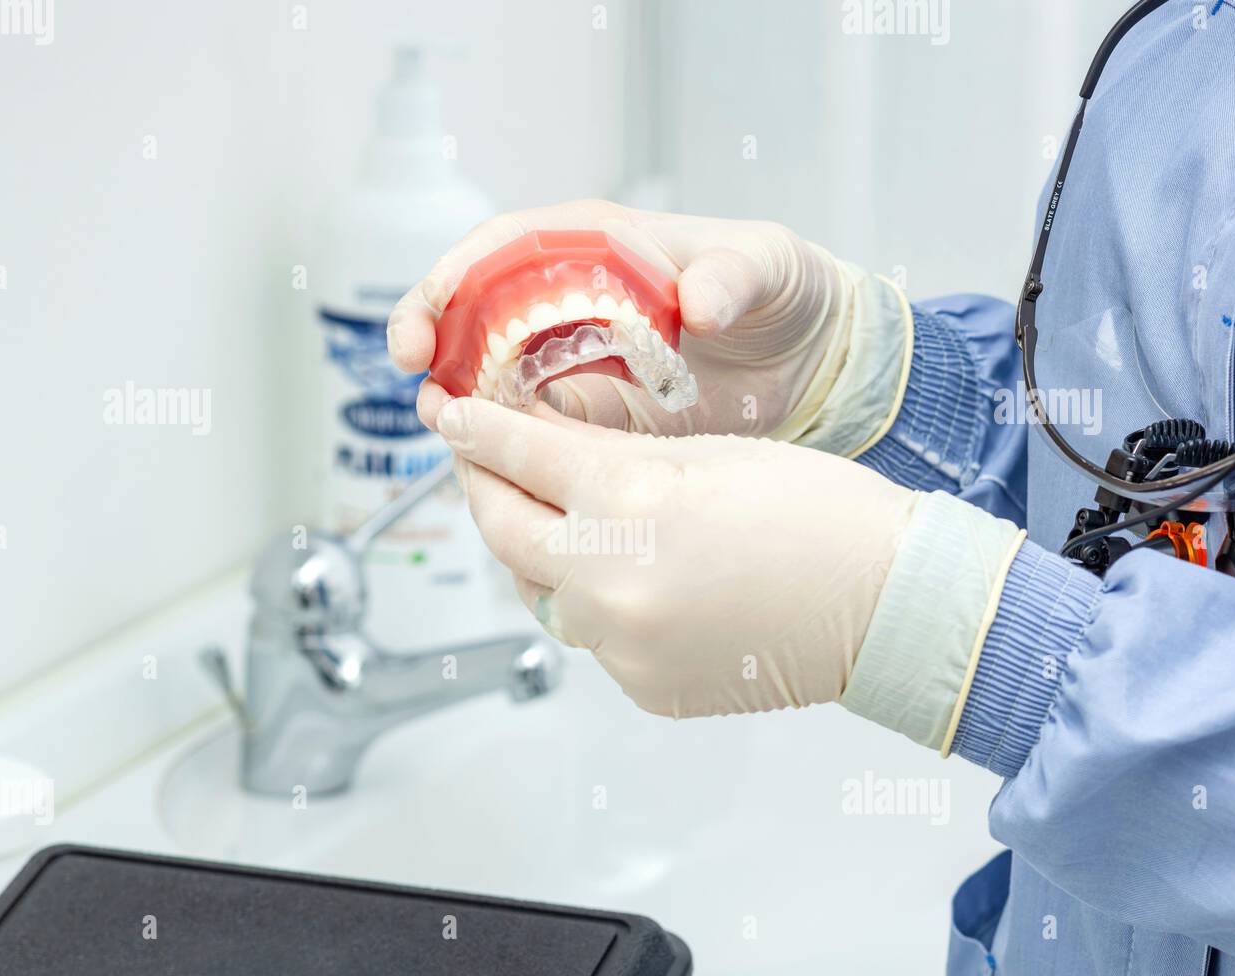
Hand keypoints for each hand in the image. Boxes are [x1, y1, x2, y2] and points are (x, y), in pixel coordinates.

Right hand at [387, 199, 846, 438]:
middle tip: (422, 390)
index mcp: (599, 248)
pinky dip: (506, 446)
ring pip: (493, 376)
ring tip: (446, 432)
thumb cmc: (782, 292)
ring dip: (461, 402)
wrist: (811, 359)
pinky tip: (494, 467)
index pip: (503, 250)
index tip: (426, 322)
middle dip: (435, 345)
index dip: (453, 281)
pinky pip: (533, 430)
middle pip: (478, 315)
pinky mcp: (594, 415)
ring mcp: (578, 361)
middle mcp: (573, 301)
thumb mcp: (768, 267)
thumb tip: (697, 299)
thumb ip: (734, 274)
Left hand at [434, 394, 917, 717]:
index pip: (520, 456)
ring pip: (539, 590)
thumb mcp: (708, 455)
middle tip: (475, 459)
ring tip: (549, 513)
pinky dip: (588, 600)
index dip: (477, 430)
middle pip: (504, 531)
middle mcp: (611, 584)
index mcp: (630, 506)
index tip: (451, 414)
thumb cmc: (820, 519)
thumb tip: (541, 438)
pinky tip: (617, 574)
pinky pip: (587, 636)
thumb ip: (610, 452)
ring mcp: (623, 647)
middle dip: (481, 487)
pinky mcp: (641, 687)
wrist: (886, 607)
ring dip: (533, 548)